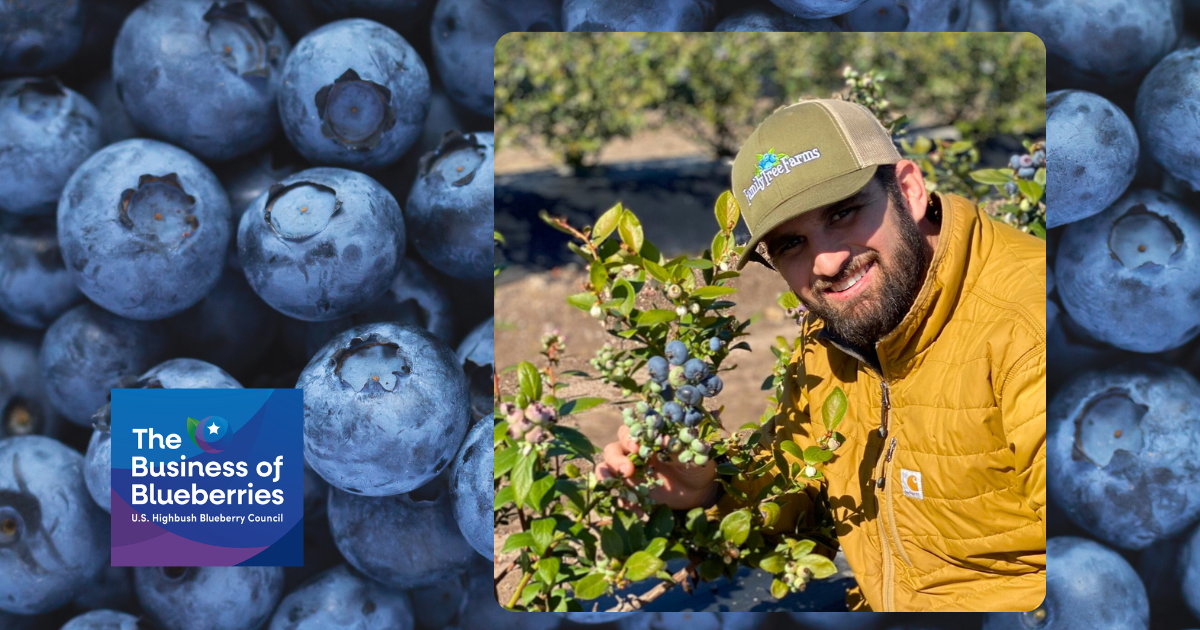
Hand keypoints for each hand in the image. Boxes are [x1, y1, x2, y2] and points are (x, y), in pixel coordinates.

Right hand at [594, 425, 718, 510]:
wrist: (701, 492)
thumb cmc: (696, 466)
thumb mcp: (691, 456)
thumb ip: (677, 449)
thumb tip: (664, 440)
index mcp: (647, 441)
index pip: (628, 433)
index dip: (628, 438)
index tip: (636, 447)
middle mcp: (634, 455)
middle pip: (612, 451)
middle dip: (616, 459)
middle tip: (628, 470)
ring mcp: (631, 474)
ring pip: (607, 471)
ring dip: (605, 476)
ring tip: (611, 485)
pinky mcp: (632, 493)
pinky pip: (620, 496)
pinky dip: (624, 502)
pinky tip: (637, 509)